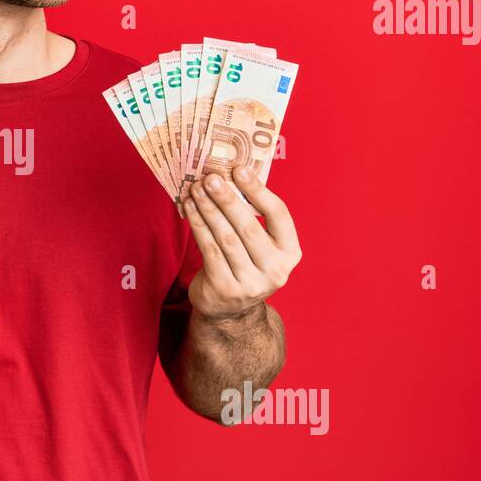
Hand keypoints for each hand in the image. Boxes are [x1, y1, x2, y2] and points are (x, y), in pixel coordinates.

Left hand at [182, 165, 301, 318]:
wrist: (230, 311)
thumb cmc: (244, 264)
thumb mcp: (259, 246)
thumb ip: (253, 217)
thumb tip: (229, 176)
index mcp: (290, 253)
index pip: (279, 215)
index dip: (258, 190)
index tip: (239, 169)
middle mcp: (276, 270)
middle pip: (248, 226)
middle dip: (227, 199)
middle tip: (210, 177)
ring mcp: (251, 283)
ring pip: (225, 237)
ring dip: (208, 209)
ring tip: (195, 189)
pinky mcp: (226, 289)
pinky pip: (209, 250)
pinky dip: (198, 226)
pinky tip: (190, 208)